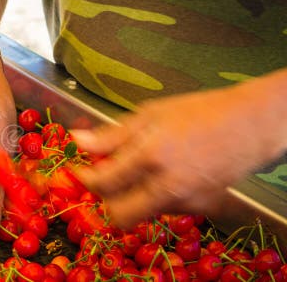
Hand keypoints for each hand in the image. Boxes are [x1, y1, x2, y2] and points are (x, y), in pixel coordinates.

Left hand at [71, 81, 286, 228]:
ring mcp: (186, 200)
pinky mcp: (199, 208)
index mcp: (151, 154)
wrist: (252, 127)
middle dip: (106, 202)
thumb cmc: (200, 113)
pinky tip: (168, 173)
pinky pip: (164, 209)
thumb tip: (77, 140)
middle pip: (119, 215)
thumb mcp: (151, 114)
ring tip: (145, 168)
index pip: (103, 182)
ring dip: (133, 197)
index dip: (85, 179)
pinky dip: (156, 196)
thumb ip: (112, 134)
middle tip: (107, 181)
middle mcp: (167, 184)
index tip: (80, 172)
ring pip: (142, 213)